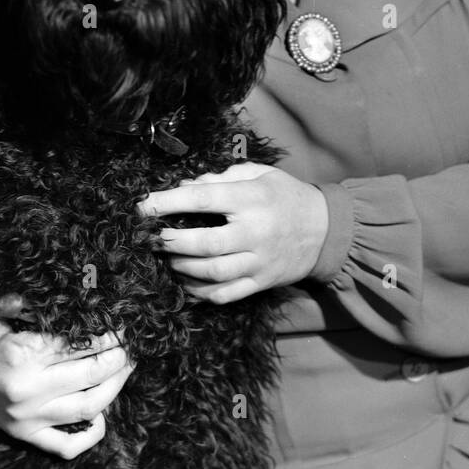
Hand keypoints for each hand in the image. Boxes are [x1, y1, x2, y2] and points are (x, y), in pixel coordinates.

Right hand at [0, 295, 133, 458]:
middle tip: (131, 343)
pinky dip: (89, 434)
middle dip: (119, 357)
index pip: (80, 343)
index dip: (106, 332)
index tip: (120, 322)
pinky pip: (64, 445)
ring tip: (126, 368)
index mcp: (22, 355)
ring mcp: (27, 418)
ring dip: (115, 388)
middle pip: (92, 375)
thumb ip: (25, 299)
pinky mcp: (23, 434)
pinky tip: (102, 414)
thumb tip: (66, 289)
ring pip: (88, 408)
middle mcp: (28, 390)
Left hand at [137, 161, 328, 303]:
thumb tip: (186, 186)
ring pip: (211, 273)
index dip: (168, 202)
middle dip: (170, 241)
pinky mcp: (261, 283)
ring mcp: (258, 262)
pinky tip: (185, 283)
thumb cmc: (286, 195)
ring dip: (182, 267)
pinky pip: (225, 295)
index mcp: (252, 200)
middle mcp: (254, 233)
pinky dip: (200, 293)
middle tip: (151, 237)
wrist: (326, 229)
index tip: (142, 205)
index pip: (203, 200)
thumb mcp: (260, 174)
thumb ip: (223, 177)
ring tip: (168, 258)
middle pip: (204, 243)